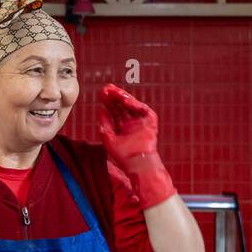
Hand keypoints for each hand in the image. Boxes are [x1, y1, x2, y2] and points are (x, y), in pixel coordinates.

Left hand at [97, 83, 175, 206]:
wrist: (137, 163)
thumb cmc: (123, 156)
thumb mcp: (109, 139)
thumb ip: (105, 124)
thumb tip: (100, 110)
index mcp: (122, 127)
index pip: (115, 111)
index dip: (108, 102)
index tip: (101, 94)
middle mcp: (132, 123)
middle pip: (122, 106)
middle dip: (115, 97)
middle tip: (106, 88)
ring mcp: (141, 122)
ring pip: (132, 105)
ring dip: (123, 97)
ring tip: (114, 91)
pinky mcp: (150, 122)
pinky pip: (143, 109)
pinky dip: (135, 104)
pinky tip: (125, 100)